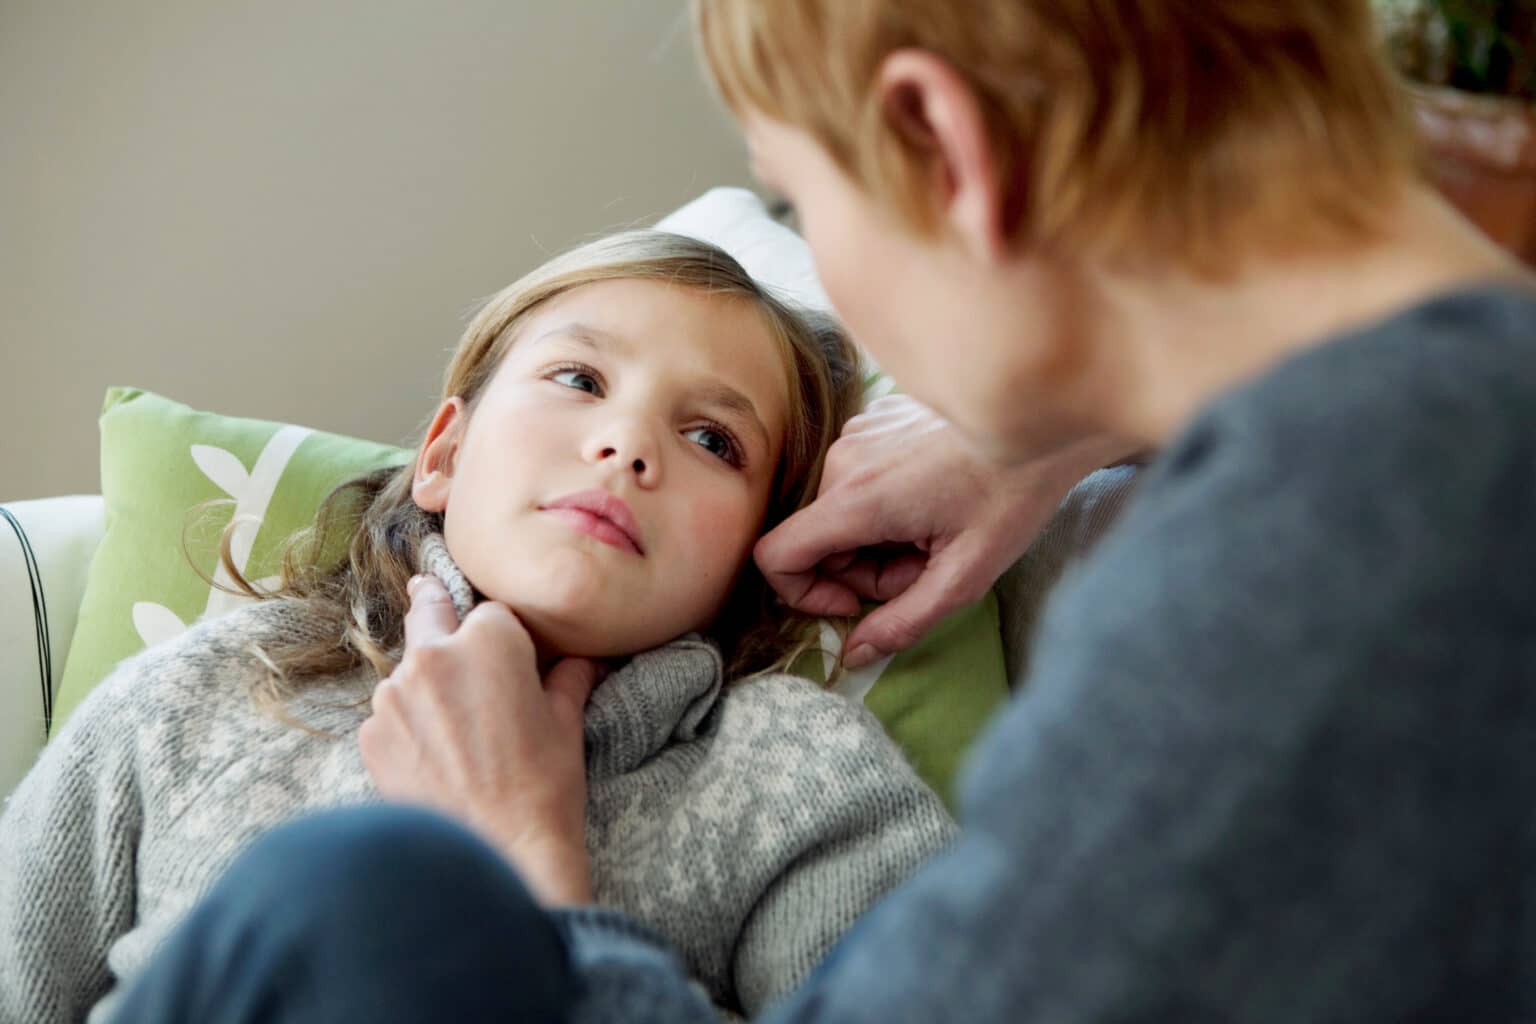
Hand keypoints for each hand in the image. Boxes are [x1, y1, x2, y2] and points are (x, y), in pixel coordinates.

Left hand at [358, 575, 602, 905]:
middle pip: (429, 615)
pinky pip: (390, 716)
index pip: (489, 613)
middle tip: (429, 599)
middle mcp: (433, 656)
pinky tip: (435, 758)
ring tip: (456, 731)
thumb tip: (580, 660)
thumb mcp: (566, 723)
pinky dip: (407, 726)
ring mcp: (394, 696)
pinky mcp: (371, 735)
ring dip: (425, 685)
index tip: (506, 652)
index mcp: (489, 641)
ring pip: (409, 672)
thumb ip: (567, 678)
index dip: (502, 634)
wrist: (500, 851)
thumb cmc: (543, 785)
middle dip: (435, 611)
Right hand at [755, 395, 1131, 668]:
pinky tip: (937, 497)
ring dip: (879, 537)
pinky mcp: (874, 418)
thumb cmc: (1011, 494)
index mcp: (855, 500)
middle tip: (926, 567)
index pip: (775, 555)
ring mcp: (856, 433)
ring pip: (841, 511)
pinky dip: (888, 501)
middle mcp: (842, 460)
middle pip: (819, 540)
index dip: (803, 594)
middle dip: (865, 569)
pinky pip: (859, 477)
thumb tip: (854, 657)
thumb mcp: (963, 576)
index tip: (855, 603)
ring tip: (939, 531)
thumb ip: (903, 622)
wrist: (1044, 415)